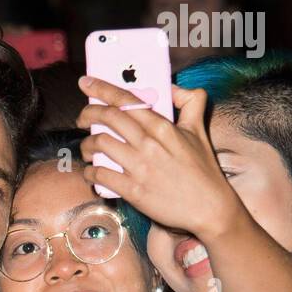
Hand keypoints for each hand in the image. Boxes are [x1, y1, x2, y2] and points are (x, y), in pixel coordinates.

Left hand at [75, 76, 237, 240]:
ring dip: (87, 144)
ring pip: (99, 144)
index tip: (85, 82)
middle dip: (88, 113)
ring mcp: (139, 167)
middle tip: (82, 118)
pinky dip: (90, 172)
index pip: (126, 100)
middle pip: (108, 118)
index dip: (101, 88)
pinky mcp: (133, 191)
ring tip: (88, 148)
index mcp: (162, 126)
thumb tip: (174, 88)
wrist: (209, 208)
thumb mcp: (199, 130)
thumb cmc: (204, 171)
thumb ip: (190, 102)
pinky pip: (101, 175)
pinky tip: (91, 172)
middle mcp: (148, 143)